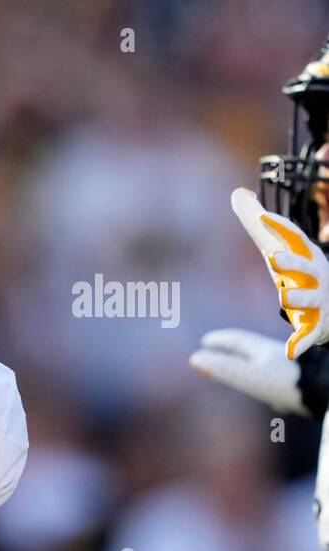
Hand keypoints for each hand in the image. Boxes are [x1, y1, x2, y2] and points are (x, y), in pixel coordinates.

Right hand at [189, 328, 310, 415]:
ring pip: (269, 365)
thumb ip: (223, 368)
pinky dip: (271, 385)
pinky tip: (277, 400)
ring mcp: (292, 369)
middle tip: (220, 352)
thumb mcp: (249, 376)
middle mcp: (278, 355)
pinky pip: (282, 382)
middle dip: (235, 352)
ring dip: (254, 368)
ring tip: (246, 374)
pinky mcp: (303, 384)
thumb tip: (195, 359)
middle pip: (253, 350)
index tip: (206, 341)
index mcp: (263, 350)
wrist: (324, 389)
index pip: (237, 340)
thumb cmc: (286, 383)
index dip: (220, 340)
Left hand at [231, 187, 328, 359]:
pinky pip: (307, 335)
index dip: (278, 226)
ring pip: (308, 297)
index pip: (293, 237)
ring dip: (297, 297)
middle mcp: (314, 274)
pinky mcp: (315, 325)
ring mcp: (317, 299)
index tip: (261, 217)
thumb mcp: (281, 249)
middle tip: (273, 257)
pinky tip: (291, 351)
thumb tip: (237, 194)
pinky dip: (300, 343)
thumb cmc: (301, 273)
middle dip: (291, 261)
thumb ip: (257, 224)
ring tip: (284, 297)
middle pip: (304, 265)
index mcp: (304, 255)